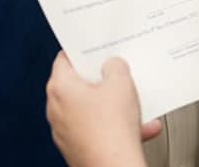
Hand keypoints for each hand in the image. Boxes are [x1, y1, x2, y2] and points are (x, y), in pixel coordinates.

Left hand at [46, 52, 151, 166]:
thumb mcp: (121, 83)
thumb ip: (115, 66)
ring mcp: (66, 132)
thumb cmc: (111, 132)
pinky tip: (141, 128)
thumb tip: (113, 66)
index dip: (83, 51)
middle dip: (102, 81)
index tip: (95, 50)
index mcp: (59, 87)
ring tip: (134, 105)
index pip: (65, 59)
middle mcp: (57, 109)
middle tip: (117, 75)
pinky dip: (116, 128)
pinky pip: (98, 131)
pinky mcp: (78, 149)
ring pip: (92, 111)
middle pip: (79, 86)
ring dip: (113, 107)